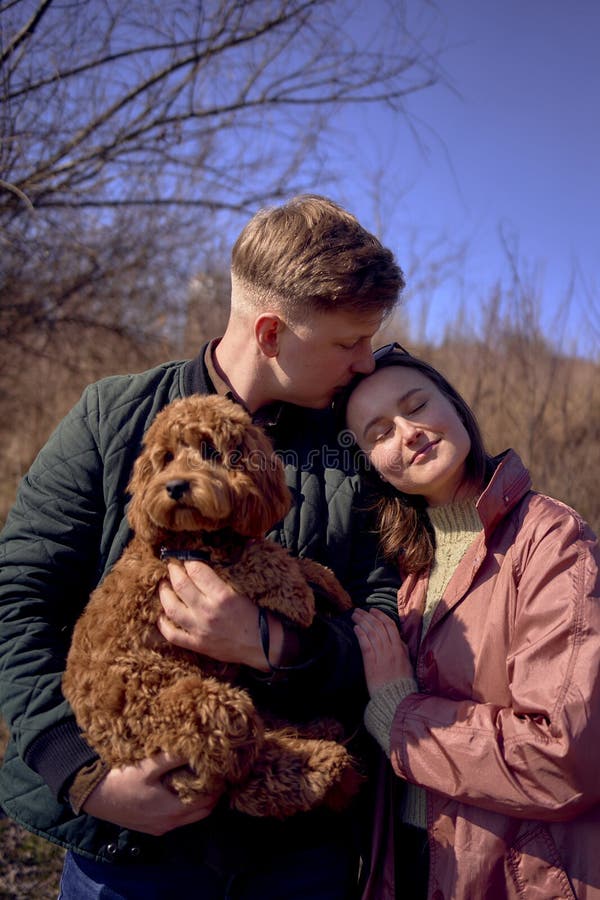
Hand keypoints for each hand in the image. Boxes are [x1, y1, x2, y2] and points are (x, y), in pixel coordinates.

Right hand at [82, 752, 221, 834]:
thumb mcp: (148, 766)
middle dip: (212, 793)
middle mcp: (168, 823)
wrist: (91, 795)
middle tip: (215, 770)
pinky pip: (176, 817)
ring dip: (197, 799)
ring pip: (189, 816)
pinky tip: (179, 786)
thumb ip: (173, 758)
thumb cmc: (120, 779)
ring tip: (199, 775)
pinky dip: (183, 804)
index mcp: (172, 810)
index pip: (208, 801)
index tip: (221, 765)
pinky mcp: (149, 826)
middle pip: (202, 811)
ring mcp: (159, 827)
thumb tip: (197, 745)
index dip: (217, 784)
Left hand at [157, 560, 282, 670]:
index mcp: (223, 595)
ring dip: (164, 593)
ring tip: (164, 585)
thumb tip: (245, 543)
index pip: (197, 570)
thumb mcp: (249, 589)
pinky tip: (161, 615)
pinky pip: (172, 634)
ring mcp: (199, 630)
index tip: (187, 556)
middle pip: (180, 585)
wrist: (265, 647)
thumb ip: (236, 570)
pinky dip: (163, 624)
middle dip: (173, 571)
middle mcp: (208, 612)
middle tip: (172, 565)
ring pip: (171, 608)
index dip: (189, 560)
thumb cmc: (260, 615)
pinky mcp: (197, 645)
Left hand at [352, 608, 413, 696]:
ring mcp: (381, 656)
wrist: (396, 698)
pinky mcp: (371, 663)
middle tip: (359, 610)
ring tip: (354, 616)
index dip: (381, 616)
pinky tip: (356, 628)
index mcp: (400, 649)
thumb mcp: (407, 663)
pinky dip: (361, 635)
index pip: (390, 626)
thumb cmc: (402, 683)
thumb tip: (398, 639)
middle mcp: (390, 649)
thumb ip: (402, 650)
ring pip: (371, 633)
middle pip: (378, 627)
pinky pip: (366, 645)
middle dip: (368, 616)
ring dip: (362, 622)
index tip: (373, 610)